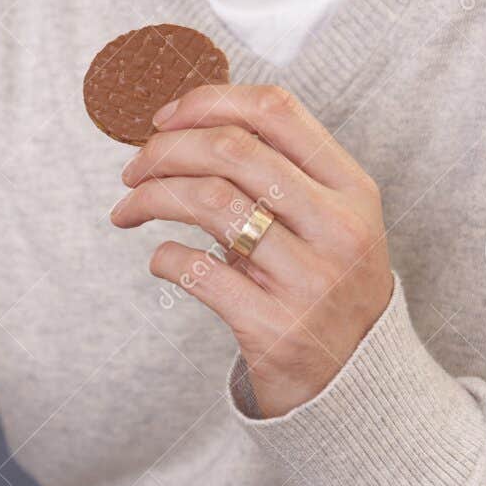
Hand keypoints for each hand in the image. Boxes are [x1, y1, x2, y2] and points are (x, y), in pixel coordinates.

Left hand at [109, 83, 392, 417]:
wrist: (356, 384)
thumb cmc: (324, 284)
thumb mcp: (328, 219)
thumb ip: (279, 170)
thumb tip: (185, 122)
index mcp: (352, 188)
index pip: (275, 110)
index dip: (208, 101)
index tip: (163, 118)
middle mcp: (339, 228)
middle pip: (233, 150)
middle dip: (165, 149)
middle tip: (132, 168)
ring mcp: (311, 281)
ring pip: (210, 202)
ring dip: (151, 197)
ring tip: (128, 208)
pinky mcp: (276, 329)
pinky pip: (198, 272)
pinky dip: (164, 257)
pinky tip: (161, 259)